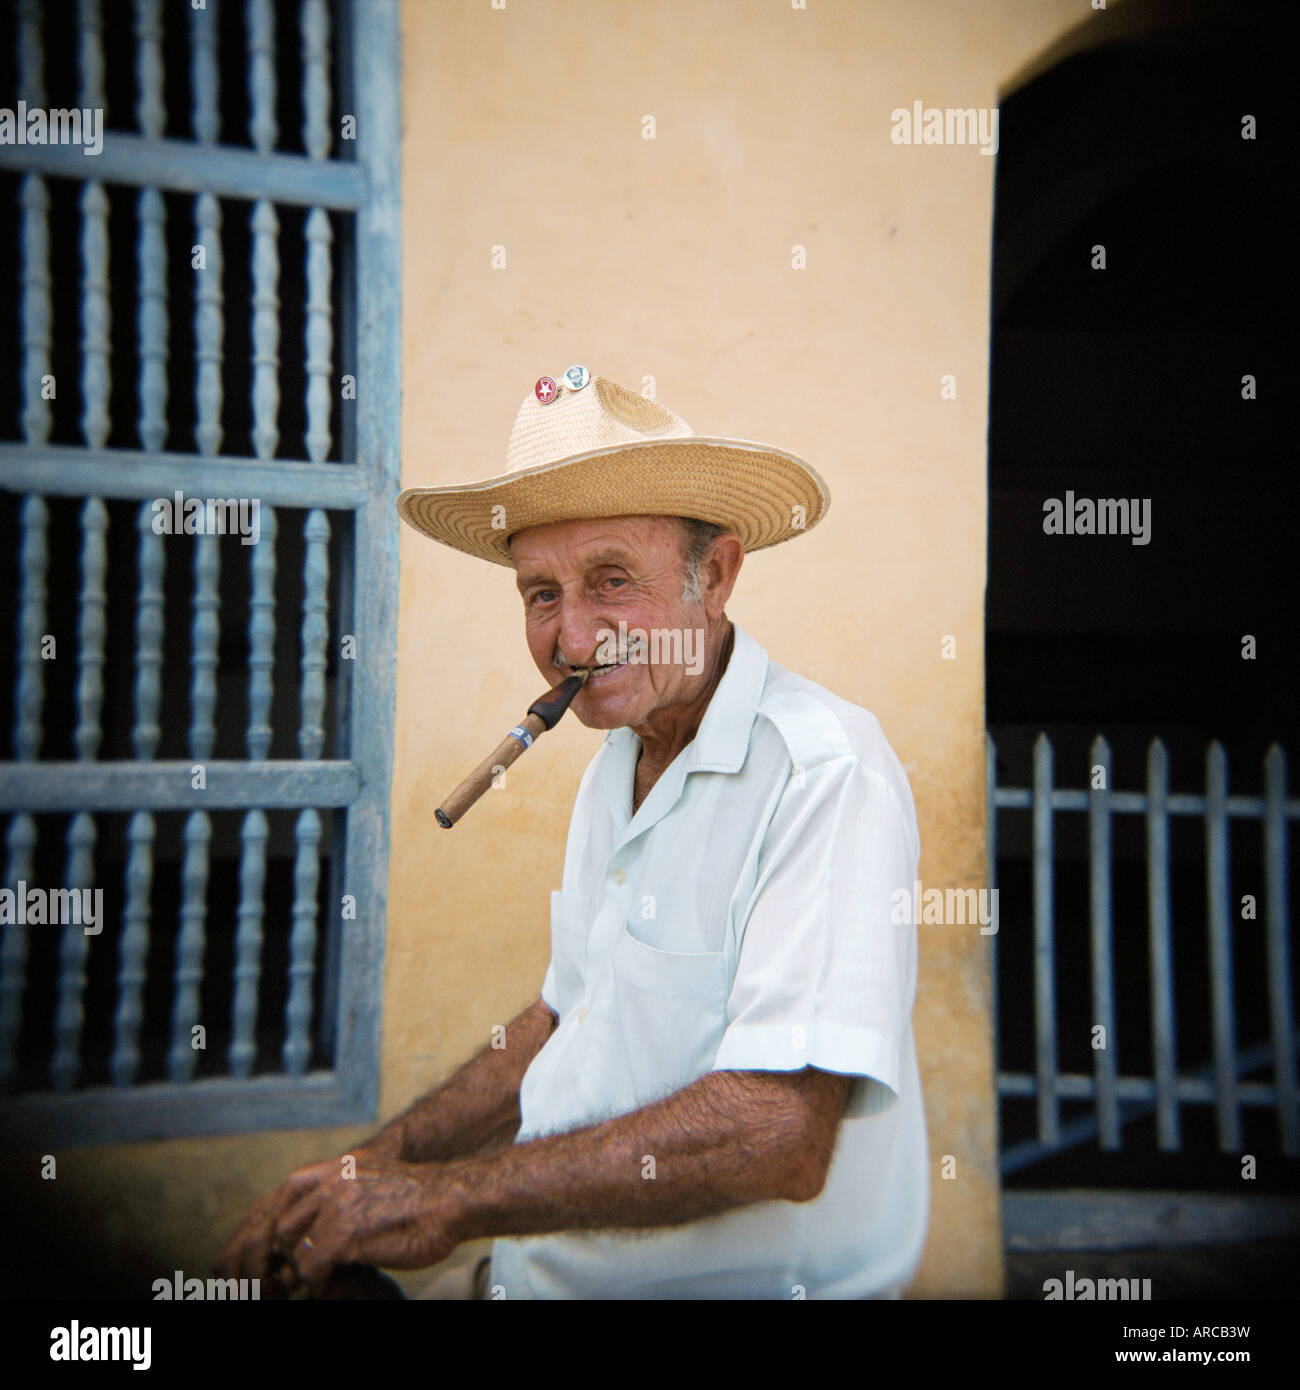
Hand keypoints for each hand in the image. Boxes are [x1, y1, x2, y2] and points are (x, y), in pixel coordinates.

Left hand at [266, 1153, 462, 1296]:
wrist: (451, 1200)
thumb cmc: (423, 1199)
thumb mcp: (378, 1183)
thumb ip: (349, 1200)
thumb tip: (326, 1239)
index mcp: (340, 1166)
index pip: (290, 1191)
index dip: (290, 1224)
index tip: (299, 1248)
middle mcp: (333, 1181)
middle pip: (284, 1225)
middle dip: (292, 1254)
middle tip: (310, 1274)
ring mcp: (338, 1207)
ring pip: (296, 1251)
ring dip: (308, 1275)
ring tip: (328, 1285)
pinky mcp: (346, 1234)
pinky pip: (313, 1268)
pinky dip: (321, 1285)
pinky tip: (339, 1288)